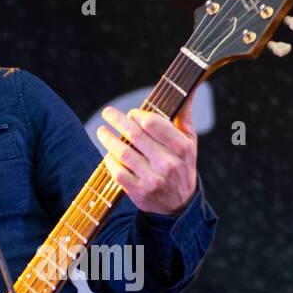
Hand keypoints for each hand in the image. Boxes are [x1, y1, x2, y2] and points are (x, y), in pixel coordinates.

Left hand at [96, 99, 197, 216]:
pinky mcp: (140, 193)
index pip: (152, 123)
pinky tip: (108, 154)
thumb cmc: (182, 164)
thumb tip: (190, 87)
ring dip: (108, 139)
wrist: (180, 205)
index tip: (131, 113)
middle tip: (107, 113)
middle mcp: (168, 163)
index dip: (137, 114)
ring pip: (123, 153)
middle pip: (134, 135)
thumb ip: (185, 114)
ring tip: (102, 131)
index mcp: (182, 147)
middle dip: (117, 120)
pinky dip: (110, 161)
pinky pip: (118, 172)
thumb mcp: (189, 141)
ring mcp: (153, 179)